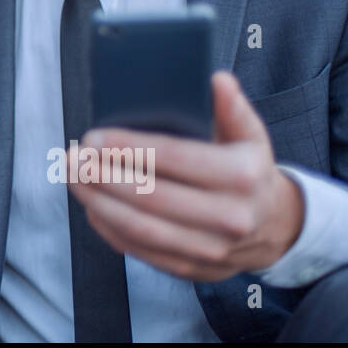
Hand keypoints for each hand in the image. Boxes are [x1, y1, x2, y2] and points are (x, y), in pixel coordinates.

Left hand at [66, 70, 303, 281]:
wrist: (274, 226)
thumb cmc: (249, 170)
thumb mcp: (250, 134)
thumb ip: (231, 106)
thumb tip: (217, 80)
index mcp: (243, 175)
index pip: (175, 158)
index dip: (129, 147)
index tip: (94, 137)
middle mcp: (230, 216)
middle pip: (151, 196)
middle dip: (103, 175)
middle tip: (73, 158)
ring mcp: (212, 248)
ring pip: (141, 227)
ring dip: (98, 202)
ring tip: (74, 178)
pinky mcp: (192, 267)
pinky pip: (141, 250)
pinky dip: (109, 228)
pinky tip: (92, 205)